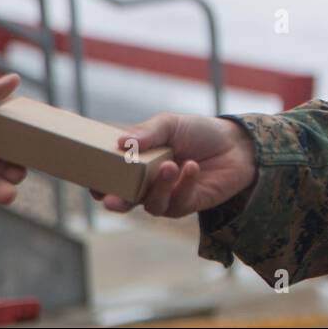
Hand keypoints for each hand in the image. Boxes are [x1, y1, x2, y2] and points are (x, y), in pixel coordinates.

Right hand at [93, 114, 256, 217]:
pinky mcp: (187, 205)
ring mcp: (167, 196)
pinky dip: (184, 184)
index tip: (92, 182)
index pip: (112, 178)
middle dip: (116, 202)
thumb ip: (147, 132)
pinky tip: (192, 166)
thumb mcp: (171, 124)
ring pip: (152, 203)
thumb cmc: (199, 132)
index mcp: (138, 164)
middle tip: (110, 198)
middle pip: (125, 201)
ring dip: (159, 187)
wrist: (235, 145)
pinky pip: (179, 202)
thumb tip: (122, 142)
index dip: (99, 184)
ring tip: (169, 165)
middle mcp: (148, 184)